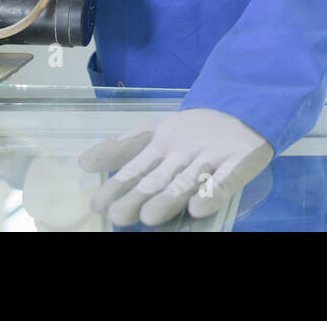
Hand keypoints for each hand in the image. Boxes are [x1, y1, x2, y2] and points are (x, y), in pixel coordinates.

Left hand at [78, 108, 273, 226]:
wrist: (243, 110)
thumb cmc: (193, 132)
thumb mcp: (156, 134)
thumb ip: (123, 149)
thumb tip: (82, 162)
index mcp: (162, 145)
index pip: (136, 169)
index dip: (118, 187)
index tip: (98, 205)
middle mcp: (184, 153)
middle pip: (159, 178)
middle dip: (139, 196)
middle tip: (120, 215)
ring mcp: (211, 157)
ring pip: (188, 180)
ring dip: (170, 198)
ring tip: (151, 216)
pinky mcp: (239, 162)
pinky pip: (225, 180)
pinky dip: (213, 193)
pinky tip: (199, 208)